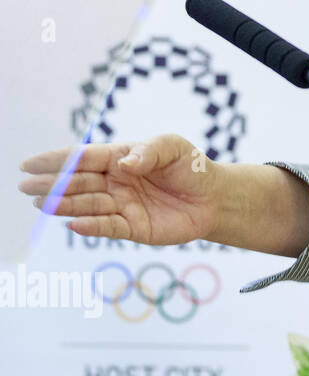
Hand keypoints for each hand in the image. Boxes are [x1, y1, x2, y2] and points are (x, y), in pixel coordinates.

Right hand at [18, 134, 223, 245]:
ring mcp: (121, 205)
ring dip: (65, 204)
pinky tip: (74, 224)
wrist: (214, 198)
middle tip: (26, 186)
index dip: (55, 160)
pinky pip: (108, 227)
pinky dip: (91, 226)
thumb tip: (125, 164)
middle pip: (78, 182)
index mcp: (120, 158)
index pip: (83, 158)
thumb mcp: (174, 148)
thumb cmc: (191, 168)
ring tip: (42, 203)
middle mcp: (115, 182)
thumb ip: (150, 152)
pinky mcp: (133, 227)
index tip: (29, 164)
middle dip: (53, 183)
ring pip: (87, 204)